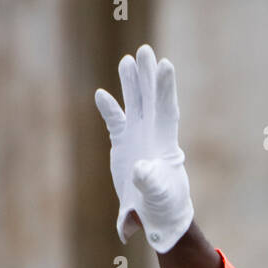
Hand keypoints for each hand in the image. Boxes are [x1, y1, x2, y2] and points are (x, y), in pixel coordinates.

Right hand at [94, 43, 194, 251]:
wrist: (157, 217)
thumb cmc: (164, 207)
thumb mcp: (158, 195)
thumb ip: (151, 182)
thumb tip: (140, 170)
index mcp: (165, 143)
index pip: (166, 109)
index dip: (165, 88)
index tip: (165, 65)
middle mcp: (153, 135)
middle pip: (151, 99)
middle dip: (148, 76)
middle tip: (145, 50)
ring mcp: (138, 138)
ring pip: (135, 105)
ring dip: (131, 83)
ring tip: (127, 60)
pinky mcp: (124, 145)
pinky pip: (116, 122)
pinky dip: (110, 108)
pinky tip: (101, 94)